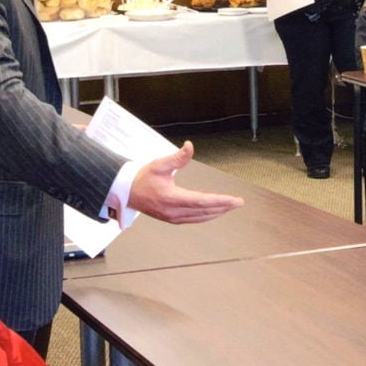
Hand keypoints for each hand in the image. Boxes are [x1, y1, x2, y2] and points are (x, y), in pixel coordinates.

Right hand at [127, 141, 244, 222]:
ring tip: (229, 207)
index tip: (234, 200)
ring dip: (216, 212)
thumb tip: (190, 146)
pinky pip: (194, 219)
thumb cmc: (142, 178)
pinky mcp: (172, 219)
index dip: (220, 201)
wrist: (127, 192)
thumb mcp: (160, 164)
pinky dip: (206, 215)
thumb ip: (178, 157)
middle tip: (238, 203)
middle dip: (223, 207)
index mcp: (172, 198)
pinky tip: (213, 212)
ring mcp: (173, 217)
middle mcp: (173, 211)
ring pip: (200, 217)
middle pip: (204, 211)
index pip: (202, 201)